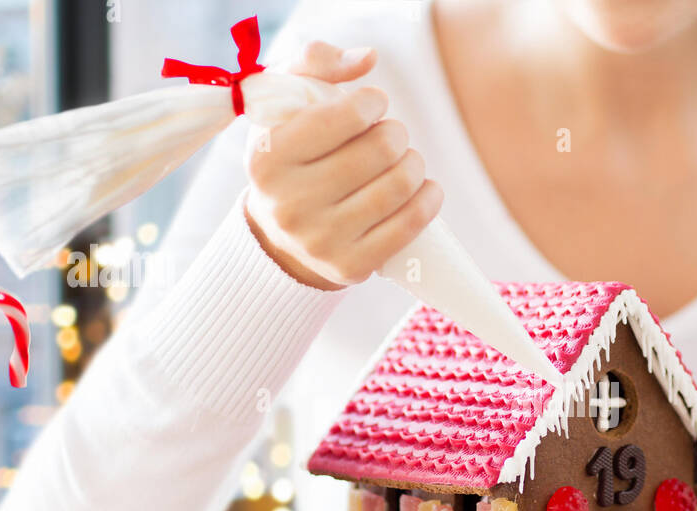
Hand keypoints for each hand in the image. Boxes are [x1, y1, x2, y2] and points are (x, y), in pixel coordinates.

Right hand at [244, 41, 443, 289]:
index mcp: (267, 157)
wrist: (281, 236)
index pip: (342, 117)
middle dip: (397, 135)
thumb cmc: (291, 157)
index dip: (372, 103)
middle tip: (393, 136)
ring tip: (408, 160)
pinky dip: (429, 200)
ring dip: (415, 165)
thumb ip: (316, 63)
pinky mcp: (349, 267)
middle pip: (378, 151)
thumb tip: (368, 58)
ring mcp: (319, 240)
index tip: (375, 105)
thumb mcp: (285, 104)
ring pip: (397, 187)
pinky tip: (427, 188)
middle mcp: (289, 203)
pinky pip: (407, 226)